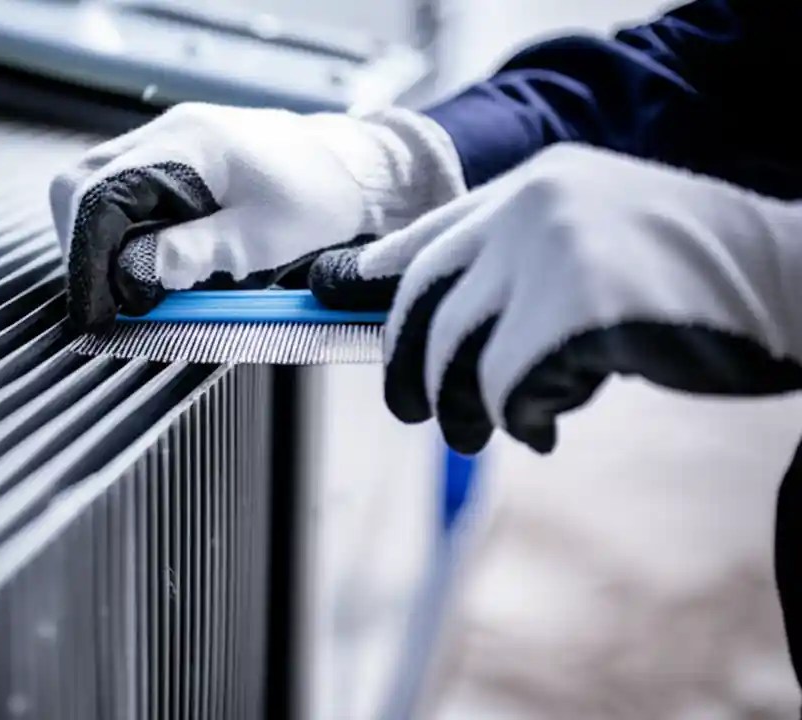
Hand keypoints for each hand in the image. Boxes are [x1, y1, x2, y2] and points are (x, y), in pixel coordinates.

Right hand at [50, 102, 465, 331]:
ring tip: (130, 282)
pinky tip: (149, 257)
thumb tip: (135, 276)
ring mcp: (168, 138)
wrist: (354, 166)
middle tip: (107, 297)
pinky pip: (123, 185)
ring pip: (95, 184)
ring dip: (100, 237)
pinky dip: (122, 226)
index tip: (96, 307)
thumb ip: (195, 254)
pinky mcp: (175, 154)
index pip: (100, 194)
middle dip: (83, 245)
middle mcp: (169, 132)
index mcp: (188, 145)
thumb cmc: (319, 200)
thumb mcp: (262, 239)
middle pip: (80, 182)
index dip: (88, 255)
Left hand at [310, 144, 801, 453]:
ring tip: (494, 429)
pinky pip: (504, 386)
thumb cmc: (692, 280)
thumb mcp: (594, 245)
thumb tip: (433, 329)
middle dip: (408, 365)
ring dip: (464, 407)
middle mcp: (533, 207)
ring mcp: (553, 253)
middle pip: (424, 300)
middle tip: (414, 410)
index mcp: (535, 186)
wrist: (794, 283)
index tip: (328, 292)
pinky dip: (517, 419)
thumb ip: (517, 270)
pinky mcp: (575, 309)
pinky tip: (547, 427)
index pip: (429, 234)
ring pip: (454, 350)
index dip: (372, 272)